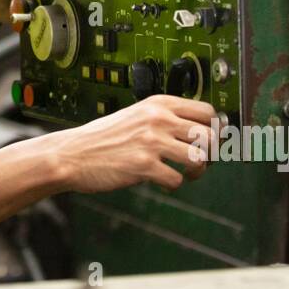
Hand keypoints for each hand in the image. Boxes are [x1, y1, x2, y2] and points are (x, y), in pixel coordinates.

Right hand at [48, 96, 218, 193]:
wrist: (73, 154)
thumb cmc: (105, 137)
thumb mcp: (137, 115)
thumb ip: (166, 118)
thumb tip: (203, 132)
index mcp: (158, 104)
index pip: (207, 111)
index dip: (214, 129)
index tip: (210, 141)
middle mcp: (157, 119)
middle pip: (208, 136)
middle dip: (210, 154)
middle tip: (200, 162)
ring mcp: (151, 142)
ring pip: (198, 158)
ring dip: (195, 171)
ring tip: (184, 173)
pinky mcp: (143, 166)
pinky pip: (177, 180)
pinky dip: (173, 185)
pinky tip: (162, 182)